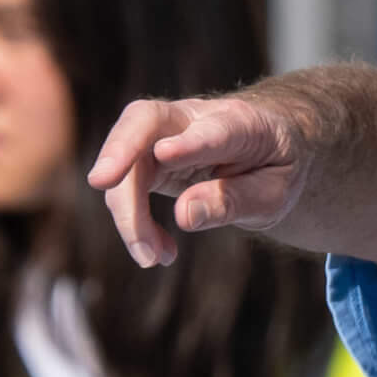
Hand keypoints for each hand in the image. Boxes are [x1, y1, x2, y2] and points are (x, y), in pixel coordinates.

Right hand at [87, 95, 308, 266]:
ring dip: (130, 213)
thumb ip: (235, 201)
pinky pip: (127, 186)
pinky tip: (160, 252)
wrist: (268, 149)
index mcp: (242, 123)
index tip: (167, 154)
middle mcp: (195, 118)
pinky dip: (136, 223)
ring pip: (129, 162)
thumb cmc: (274, 166)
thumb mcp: (274, 193)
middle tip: (101, 183)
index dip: (191, 141)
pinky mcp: (147, 158)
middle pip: (145, 123)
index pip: (214, 129)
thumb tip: (184, 215)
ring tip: (153, 258)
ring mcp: (164, 134)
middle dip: (119, 150)